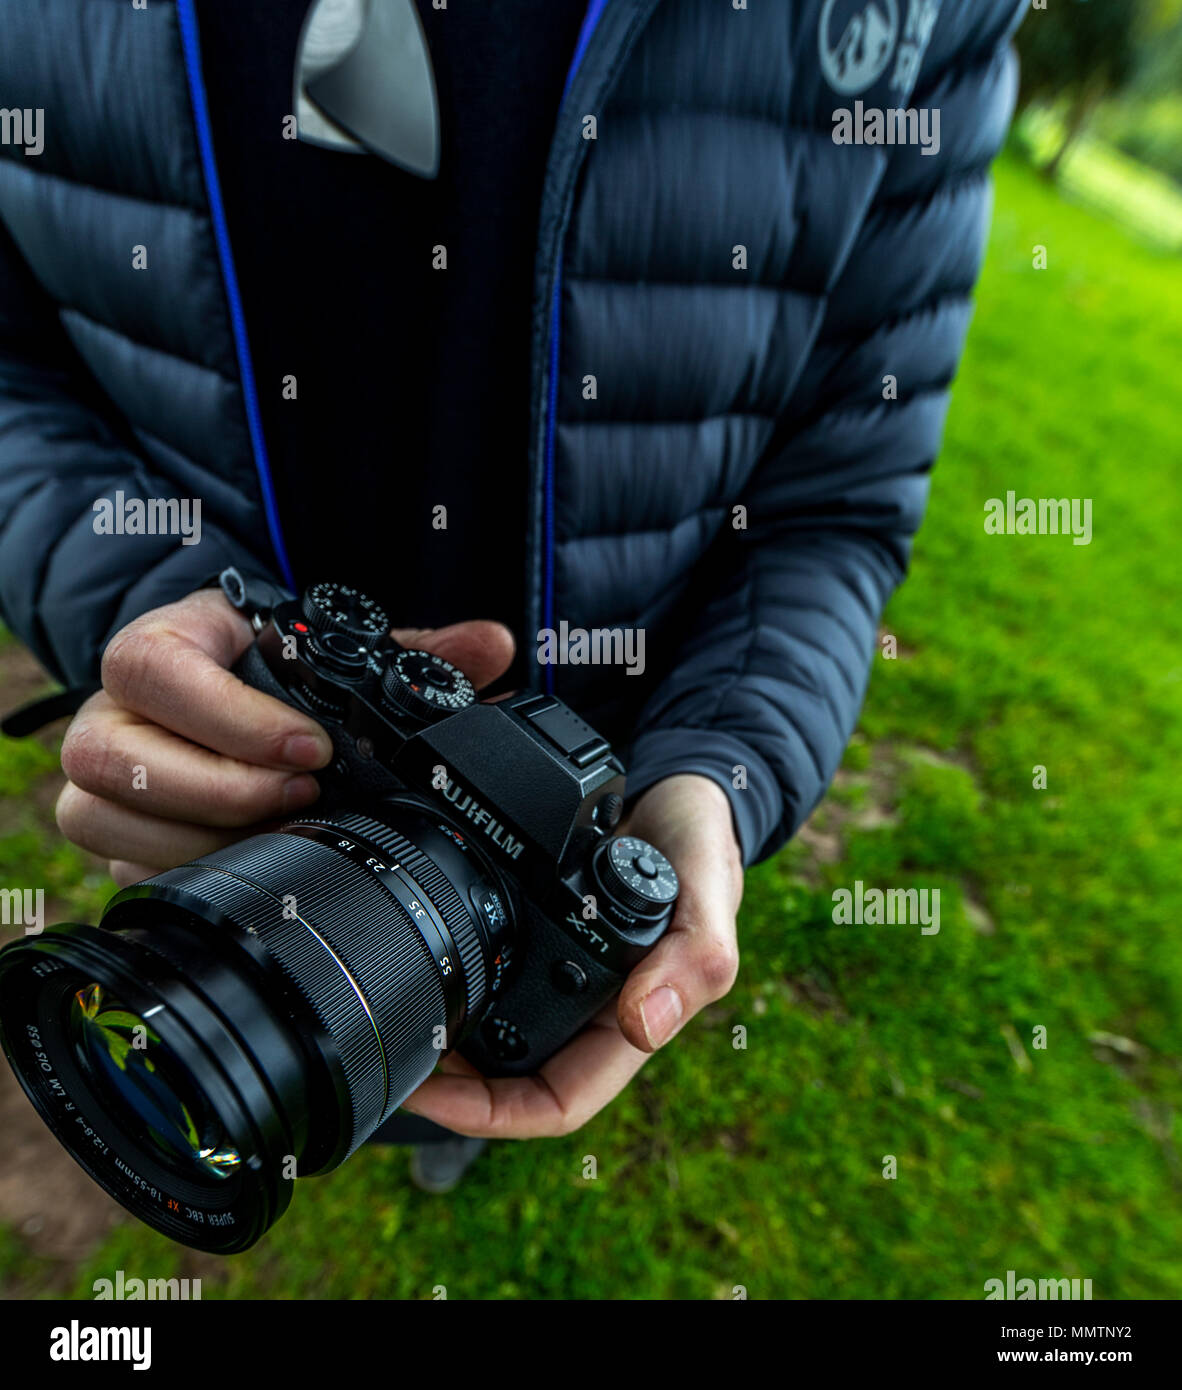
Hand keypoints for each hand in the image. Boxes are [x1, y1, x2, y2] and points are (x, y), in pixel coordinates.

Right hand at [55, 590, 514, 886]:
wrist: (229, 692)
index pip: (152, 666)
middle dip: (217, 788)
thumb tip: (494, 644)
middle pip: (107, 752)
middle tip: (302, 799)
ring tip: (279, 832)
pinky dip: (180, 872)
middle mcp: (117, 705)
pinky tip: (244, 867)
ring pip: (97, 813)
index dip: (228, 716)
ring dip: (195, 837)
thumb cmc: (277, 670)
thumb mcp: (337, 650)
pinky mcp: (111, 826)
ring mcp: (103, 769)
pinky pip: (114, 864)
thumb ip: (415, 650)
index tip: (309, 747)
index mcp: (169, 642)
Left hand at [403, 772, 744, 1137]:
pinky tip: (426, 964)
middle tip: (394, 1052)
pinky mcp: (545, 944)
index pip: (560, 1102)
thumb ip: (692, 956)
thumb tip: (642, 1026)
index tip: (432, 1096)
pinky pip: (496, 983)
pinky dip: (460, 982)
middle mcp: (593, 1012)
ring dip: (449, 1042)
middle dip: (451, 1085)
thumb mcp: (707, 891)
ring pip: (497, 1039)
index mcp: (632, 1020)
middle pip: (512, 1081)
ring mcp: (565, 981)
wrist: (682, 796)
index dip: (493, 1115)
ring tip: (396, 1016)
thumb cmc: (703, 848)